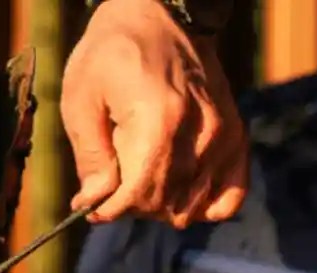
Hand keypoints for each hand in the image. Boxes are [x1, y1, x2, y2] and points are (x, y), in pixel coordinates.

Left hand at [62, 0, 247, 227]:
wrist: (163, 12)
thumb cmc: (113, 52)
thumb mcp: (81, 98)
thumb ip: (91, 155)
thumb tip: (95, 203)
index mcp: (159, 122)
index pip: (140, 195)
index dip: (110, 210)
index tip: (91, 207)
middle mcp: (199, 133)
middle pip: (165, 205)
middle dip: (132, 207)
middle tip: (112, 186)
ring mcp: (223, 135)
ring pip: (192, 206)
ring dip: (161, 206)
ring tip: (140, 179)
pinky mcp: (236, 134)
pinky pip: (231, 195)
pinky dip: (205, 205)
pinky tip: (180, 194)